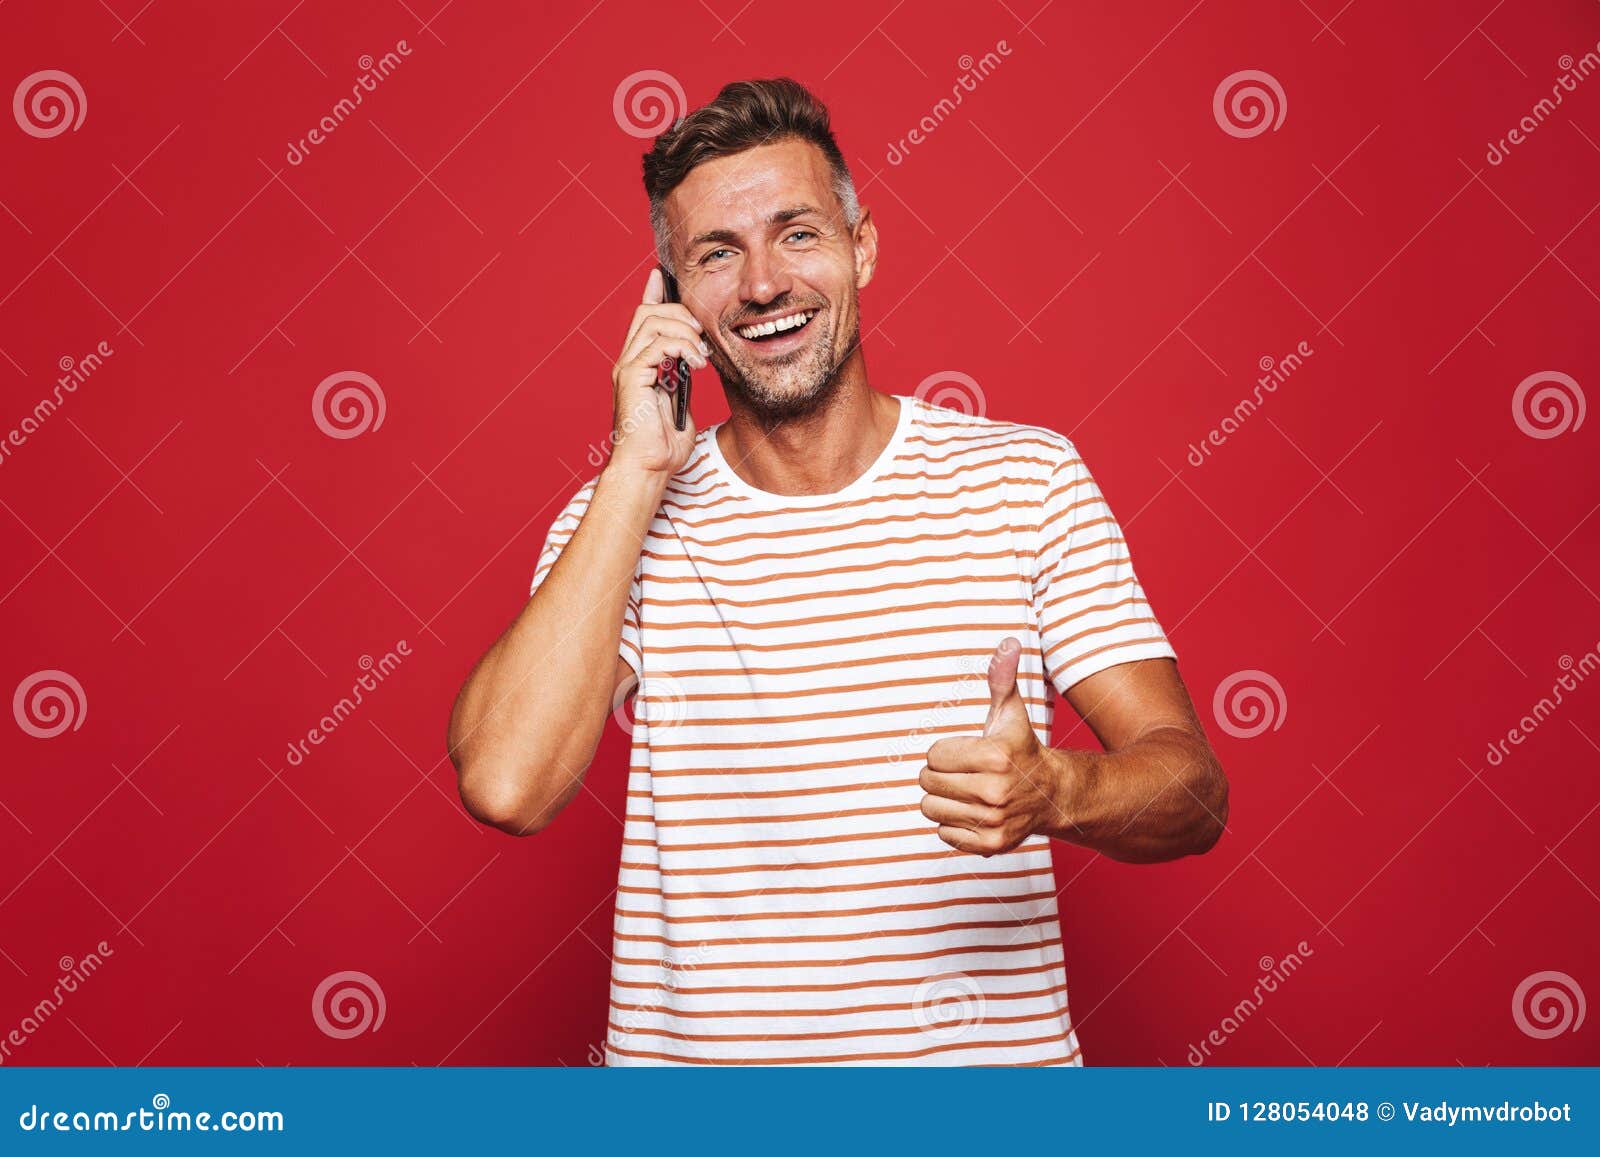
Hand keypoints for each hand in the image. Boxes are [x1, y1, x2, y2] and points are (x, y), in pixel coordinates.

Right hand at [608, 268, 707, 479]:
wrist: (649, 468)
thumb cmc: (663, 445)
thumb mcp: (680, 402)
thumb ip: (682, 377)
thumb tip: (696, 360)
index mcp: (639, 365)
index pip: (643, 317)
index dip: (652, 292)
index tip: (662, 274)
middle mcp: (629, 362)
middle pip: (648, 312)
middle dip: (679, 311)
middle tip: (702, 334)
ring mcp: (628, 368)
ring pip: (653, 321)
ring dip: (684, 331)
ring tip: (701, 353)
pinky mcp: (632, 377)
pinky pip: (656, 344)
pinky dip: (682, 347)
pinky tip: (696, 364)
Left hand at [919, 637, 1065, 855]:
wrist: (1051, 795)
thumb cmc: (1020, 749)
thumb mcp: (1009, 713)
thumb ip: (1001, 677)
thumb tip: (1008, 642)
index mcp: (995, 757)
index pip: (933, 756)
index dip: (945, 752)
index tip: (967, 753)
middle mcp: (995, 792)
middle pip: (927, 783)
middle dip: (940, 775)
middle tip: (964, 773)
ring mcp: (993, 822)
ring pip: (930, 809)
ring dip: (943, 800)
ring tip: (967, 792)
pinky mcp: (990, 846)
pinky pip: (943, 834)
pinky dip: (953, 824)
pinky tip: (974, 812)